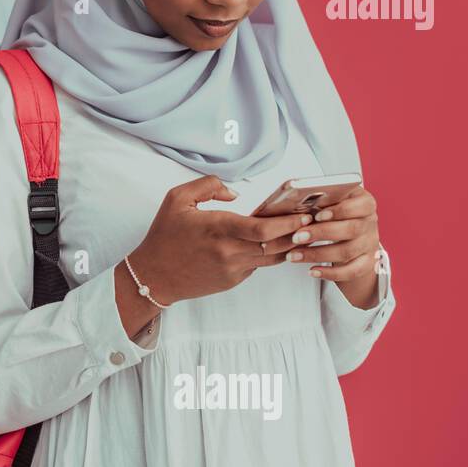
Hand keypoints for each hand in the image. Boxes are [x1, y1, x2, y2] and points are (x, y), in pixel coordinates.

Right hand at [130, 175, 314, 304]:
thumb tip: (236, 193)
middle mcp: (228, 252)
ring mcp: (232, 269)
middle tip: (313, 220)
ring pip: (273, 258)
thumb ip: (208, 186)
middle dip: (298, 233)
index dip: (288, 222)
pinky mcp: (232, 280)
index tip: (302, 213)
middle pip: (277, 245)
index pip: (263, 228)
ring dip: (290, 245)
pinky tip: (278, 242)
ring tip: (304, 231)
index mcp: (217, 228)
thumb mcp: (176, 199)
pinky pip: (258, 265)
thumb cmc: (164, 235)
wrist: (153, 275)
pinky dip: (270, 253)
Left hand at [283, 185, 381, 299]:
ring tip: (294, 255)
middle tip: (297, 237)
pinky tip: (313, 271)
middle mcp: (370, 223)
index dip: (340, 211)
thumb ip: (321, 201)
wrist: (351, 235)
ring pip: (347, 252)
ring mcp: (369, 244)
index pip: (360, 206)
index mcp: (365, 203)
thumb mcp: (332, 202)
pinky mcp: (366, 262)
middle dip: (321, 233)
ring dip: (317, 254)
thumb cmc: (336, 213)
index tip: (317, 215)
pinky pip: (352, 271)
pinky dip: (331, 273)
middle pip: (351, 229)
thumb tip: (296, 204)